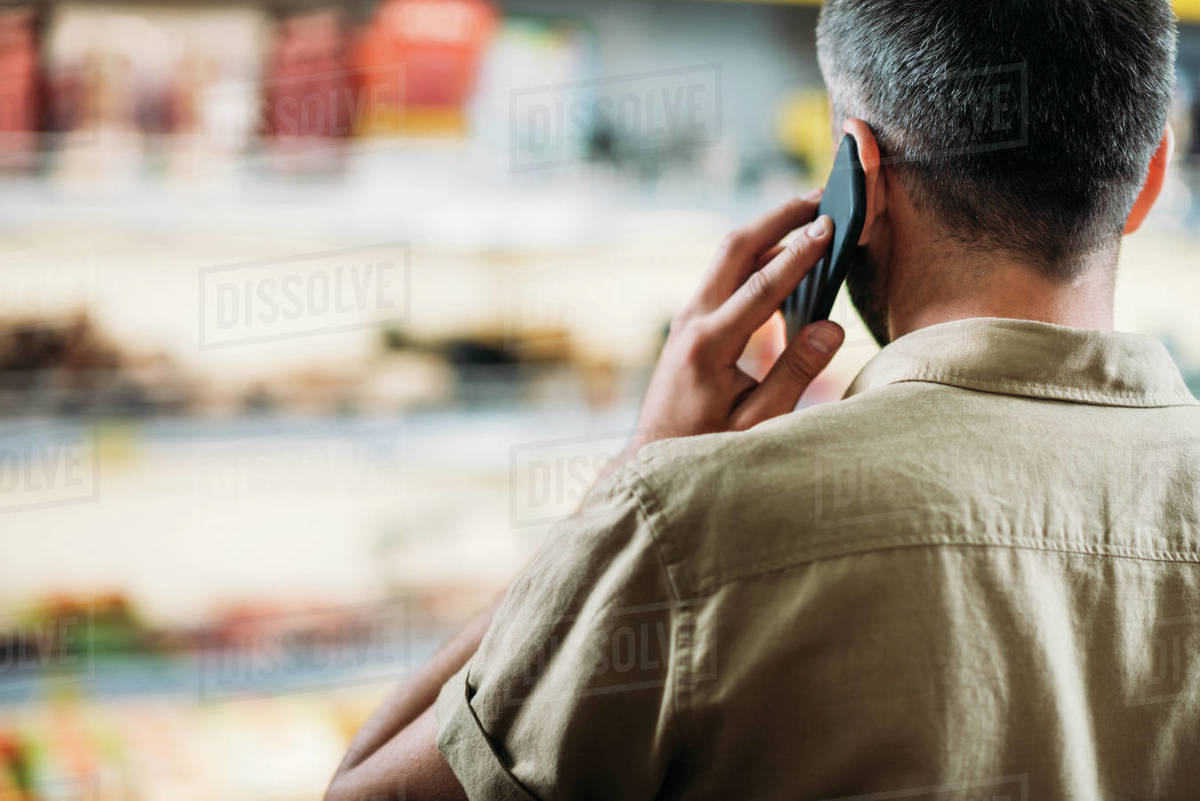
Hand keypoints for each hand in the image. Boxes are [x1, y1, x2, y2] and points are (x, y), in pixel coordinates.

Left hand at [627, 191, 843, 454]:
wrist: (652, 456)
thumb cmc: (707, 449)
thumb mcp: (757, 424)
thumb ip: (794, 375)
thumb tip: (832, 328)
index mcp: (709, 346)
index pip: (761, 286)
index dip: (799, 253)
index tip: (830, 223)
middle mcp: (692, 321)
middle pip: (735, 249)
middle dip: (779, 217)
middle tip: (821, 194)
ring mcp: (686, 317)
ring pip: (728, 256)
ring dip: (768, 230)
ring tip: (810, 211)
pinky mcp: (690, 321)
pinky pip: (725, 275)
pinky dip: (757, 255)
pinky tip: (786, 251)